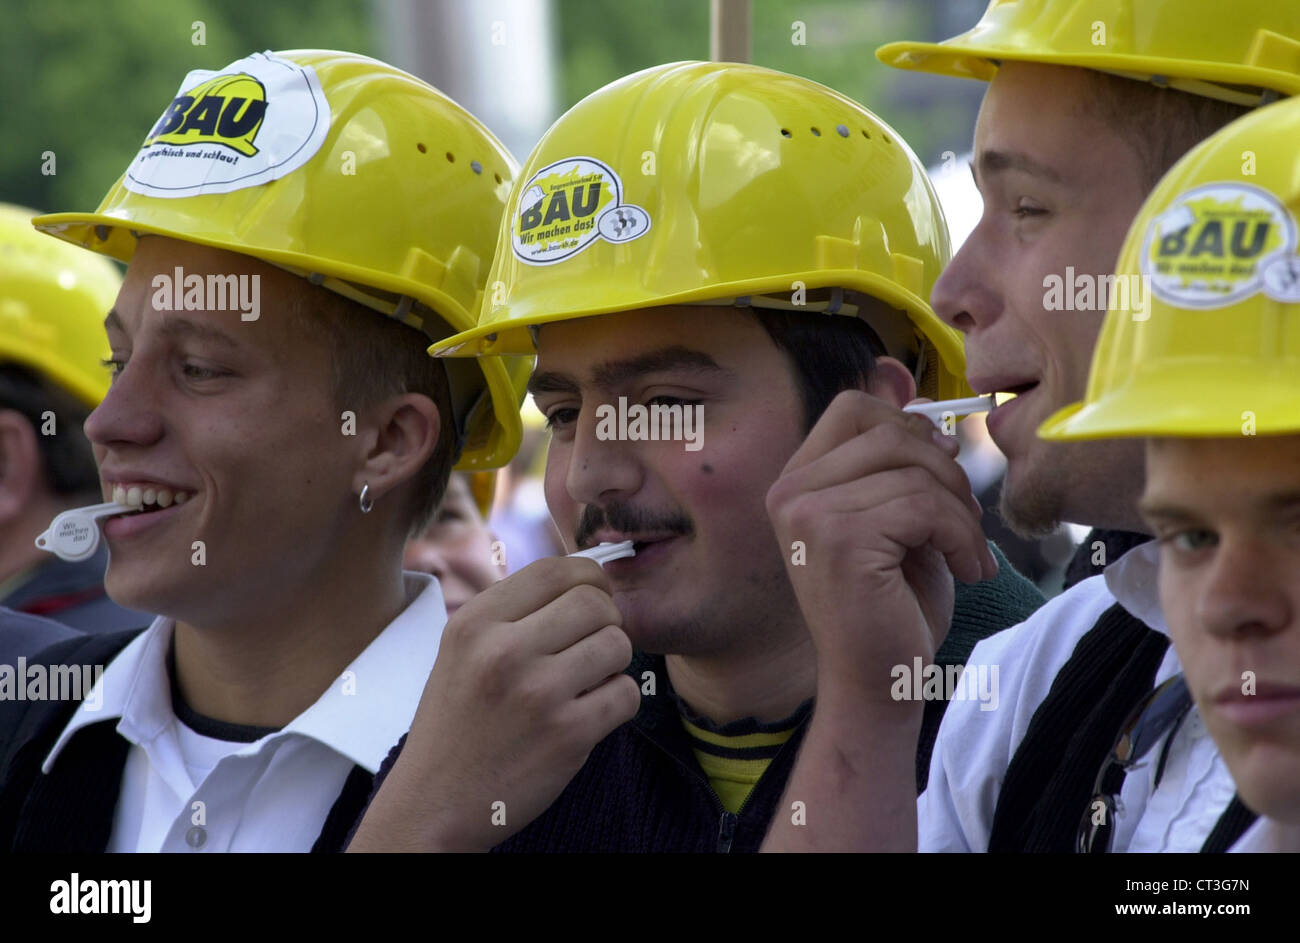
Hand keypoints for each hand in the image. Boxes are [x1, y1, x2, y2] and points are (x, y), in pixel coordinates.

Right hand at [352, 556, 639, 850]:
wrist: (434, 804)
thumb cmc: (457, 723)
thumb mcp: (462, 651)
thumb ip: (513, 612)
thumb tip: (584, 577)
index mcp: (474, 623)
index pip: (556, 570)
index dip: (589, 579)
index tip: (593, 598)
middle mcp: (503, 651)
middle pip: (596, 603)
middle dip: (606, 622)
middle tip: (592, 646)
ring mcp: (537, 693)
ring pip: (618, 644)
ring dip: (613, 663)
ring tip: (587, 682)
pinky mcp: (567, 734)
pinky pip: (626, 693)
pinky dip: (618, 702)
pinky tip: (589, 714)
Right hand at [765, 390, 995, 699]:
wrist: (878, 681)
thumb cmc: (891, 604)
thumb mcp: (895, 517)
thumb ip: (895, 463)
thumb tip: (916, 397)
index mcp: (796, 481)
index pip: (852, 407)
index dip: (907, 424)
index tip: (940, 468)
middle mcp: (790, 492)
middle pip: (888, 431)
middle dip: (945, 468)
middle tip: (965, 516)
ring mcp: (809, 515)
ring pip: (914, 471)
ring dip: (961, 511)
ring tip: (968, 550)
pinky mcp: (840, 541)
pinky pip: (924, 507)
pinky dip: (962, 537)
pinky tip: (968, 571)